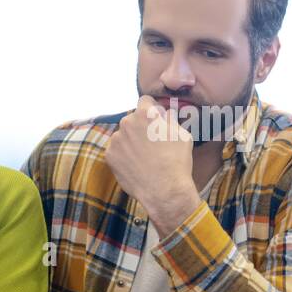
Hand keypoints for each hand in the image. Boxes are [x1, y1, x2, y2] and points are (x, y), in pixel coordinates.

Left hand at [105, 96, 199, 233]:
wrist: (164, 190)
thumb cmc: (177, 161)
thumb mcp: (182, 134)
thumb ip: (170, 119)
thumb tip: (165, 114)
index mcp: (146, 114)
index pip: (145, 101)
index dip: (152, 109)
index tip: (155, 119)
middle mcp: (127, 122)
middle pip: (132, 119)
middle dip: (140, 127)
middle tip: (152, 143)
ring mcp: (116, 139)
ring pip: (123, 135)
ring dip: (131, 141)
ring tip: (144, 158)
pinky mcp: (109, 155)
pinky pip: (117, 150)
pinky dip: (124, 156)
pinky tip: (136, 165)